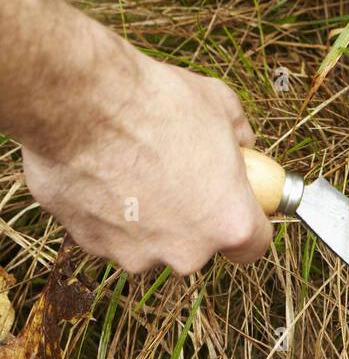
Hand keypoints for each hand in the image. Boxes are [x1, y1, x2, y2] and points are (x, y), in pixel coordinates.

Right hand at [22, 45, 271, 275]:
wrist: (86, 106)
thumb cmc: (159, 104)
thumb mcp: (221, 105)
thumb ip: (238, 135)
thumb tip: (240, 142)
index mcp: (228, 221)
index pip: (253, 245)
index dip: (247, 222)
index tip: (236, 204)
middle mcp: (185, 251)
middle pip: (197, 245)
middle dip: (190, 216)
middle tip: (176, 174)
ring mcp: (135, 254)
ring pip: (150, 241)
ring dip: (146, 215)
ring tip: (132, 167)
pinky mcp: (93, 246)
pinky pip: (110, 233)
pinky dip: (108, 211)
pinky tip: (102, 173)